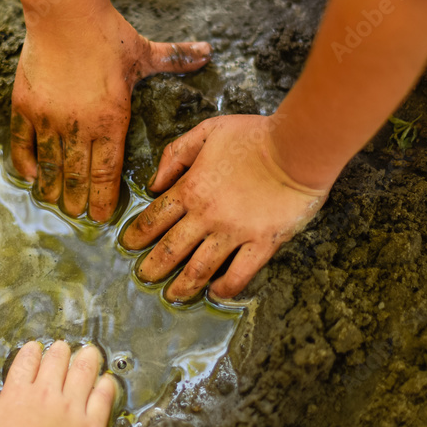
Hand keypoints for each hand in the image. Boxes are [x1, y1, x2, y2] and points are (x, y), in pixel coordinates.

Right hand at [0, 341, 116, 426]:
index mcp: (18, 392)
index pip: (28, 360)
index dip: (33, 350)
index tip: (36, 348)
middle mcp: (47, 394)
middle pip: (57, 361)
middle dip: (60, 350)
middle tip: (64, 347)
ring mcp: (71, 409)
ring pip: (83, 372)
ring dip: (86, 359)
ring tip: (90, 352)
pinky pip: (103, 399)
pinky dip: (106, 385)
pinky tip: (107, 380)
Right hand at [10, 4, 210, 220]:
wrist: (64, 11)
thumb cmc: (107, 33)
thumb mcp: (143, 51)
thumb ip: (175, 58)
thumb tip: (209, 51)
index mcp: (111, 119)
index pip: (107, 173)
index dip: (103, 199)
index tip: (102, 216)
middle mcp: (79, 126)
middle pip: (77, 178)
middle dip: (78, 202)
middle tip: (78, 215)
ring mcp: (49, 118)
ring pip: (50, 167)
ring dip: (52, 189)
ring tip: (54, 203)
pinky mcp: (26, 106)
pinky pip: (23, 145)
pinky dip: (26, 164)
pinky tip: (32, 177)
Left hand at [122, 114, 329, 301]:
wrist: (298, 148)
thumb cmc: (255, 136)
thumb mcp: (207, 131)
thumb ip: (176, 154)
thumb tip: (154, 183)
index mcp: (191, 188)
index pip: (154, 218)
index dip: (137, 234)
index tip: (128, 245)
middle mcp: (207, 215)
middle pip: (171, 249)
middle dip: (152, 266)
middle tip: (142, 278)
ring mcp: (234, 232)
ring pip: (199, 268)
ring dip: (182, 285)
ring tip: (171, 296)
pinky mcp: (262, 243)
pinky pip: (239, 274)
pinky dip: (225, 287)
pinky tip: (215, 292)